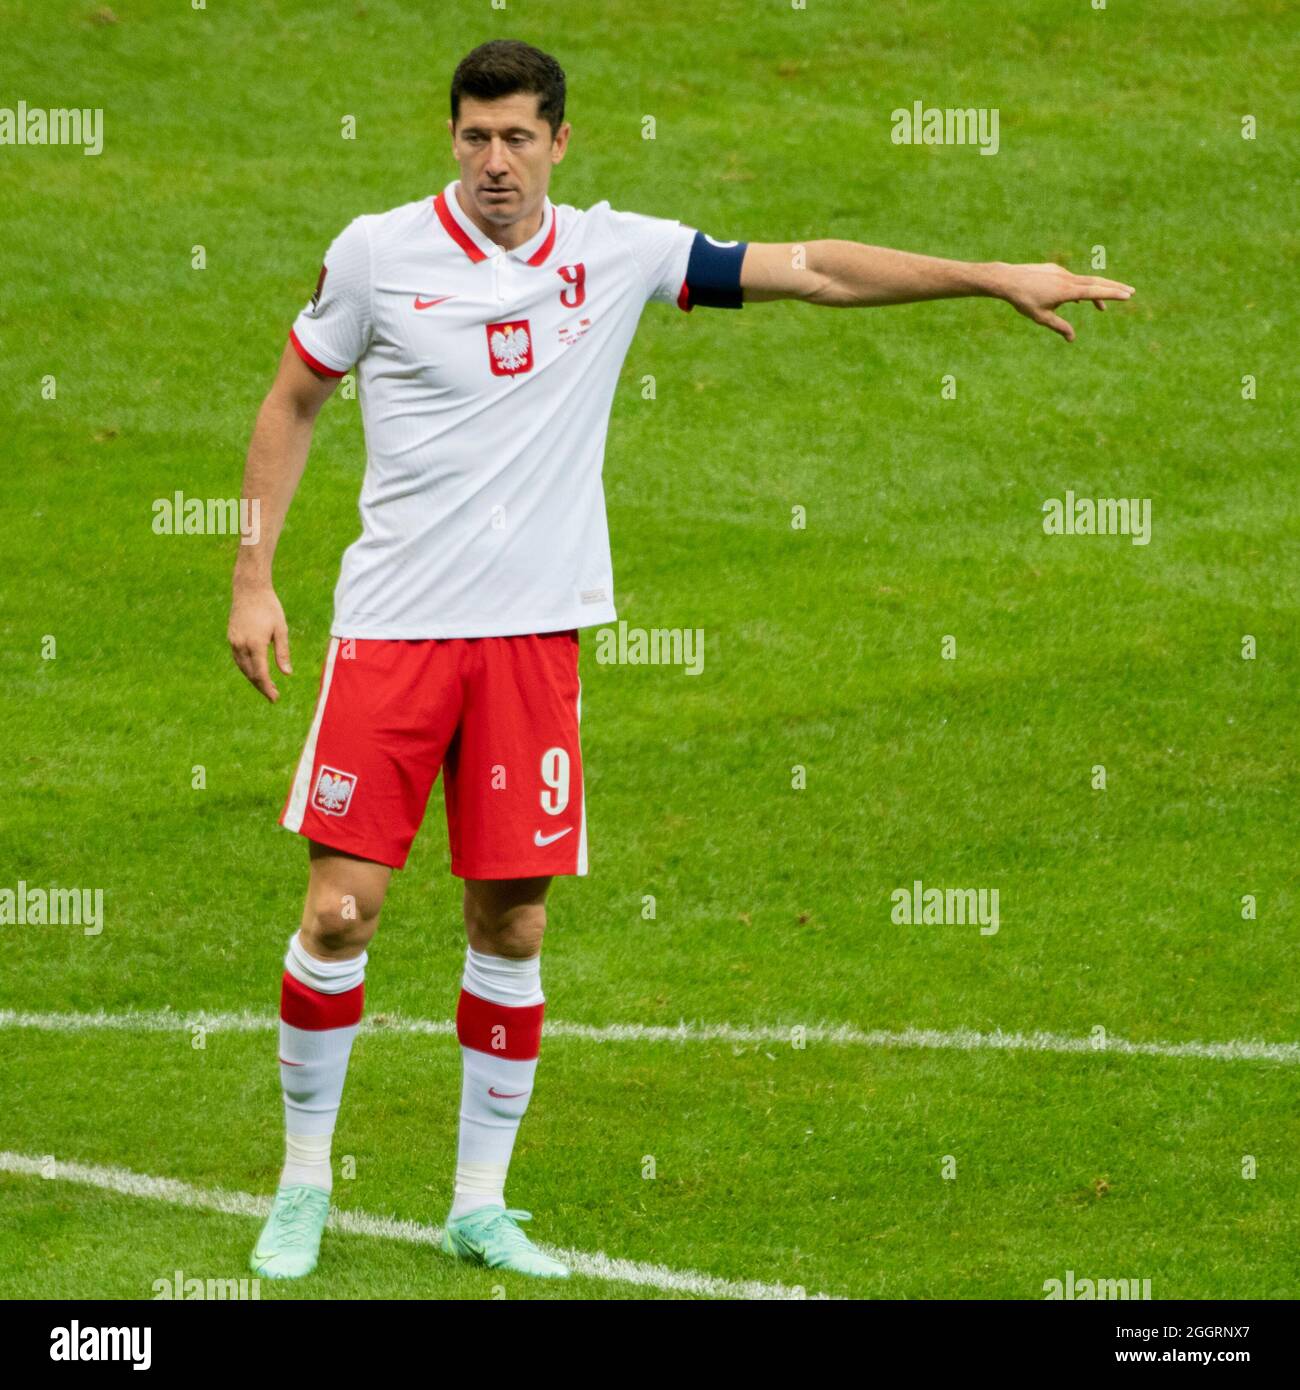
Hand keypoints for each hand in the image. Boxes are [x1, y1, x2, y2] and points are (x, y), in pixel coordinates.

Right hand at [228, 583, 291, 701]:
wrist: (249, 590)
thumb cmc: (270, 608)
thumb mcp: (281, 629)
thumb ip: (283, 653)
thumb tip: (287, 674)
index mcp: (256, 644)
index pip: (261, 673)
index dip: (268, 688)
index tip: (275, 698)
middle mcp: (241, 645)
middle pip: (250, 674)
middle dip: (261, 686)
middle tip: (273, 696)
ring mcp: (234, 641)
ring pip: (242, 668)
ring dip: (253, 679)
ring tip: (266, 686)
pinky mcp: (231, 637)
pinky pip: (238, 659)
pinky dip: (246, 668)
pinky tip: (254, 671)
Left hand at [988, 261, 1134, 341]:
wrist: (1008, 279)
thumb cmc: (1024, 301)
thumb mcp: (1041, 317)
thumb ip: (1059, 326)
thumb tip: (1072, 338)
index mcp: (1066, 291)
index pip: (1094, 292)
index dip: (1112, 294)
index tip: (1128, 295)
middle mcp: (1067, 278)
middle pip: (1096, 282)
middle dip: (1114, 288)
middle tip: (1132, 292)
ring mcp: (1062, 272)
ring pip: (1084, 281)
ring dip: (1096, 293)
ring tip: (1102, 309)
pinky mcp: (1055, 270)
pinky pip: (1072, 280)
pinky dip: (1079, 289)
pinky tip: (1077, 300)